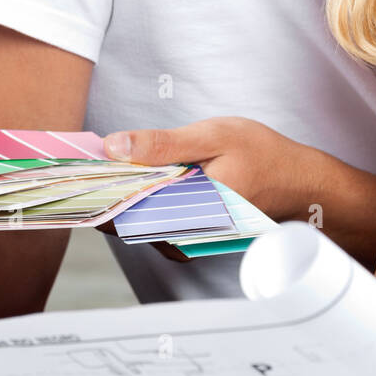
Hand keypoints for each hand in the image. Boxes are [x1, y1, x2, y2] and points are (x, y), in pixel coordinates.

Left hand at [103, 117, 312, 222]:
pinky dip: (138, 199)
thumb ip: (164, 144)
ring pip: (134, 219)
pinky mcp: (186, 236)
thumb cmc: (262, 156)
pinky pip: (150, 220)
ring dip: (120, 191)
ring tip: (111, 164)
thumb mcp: (214, 136)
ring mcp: (184, 239)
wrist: (297, 183)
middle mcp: (183, 234)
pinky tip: (136, 176)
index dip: (98, 182)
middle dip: (107, 185)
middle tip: (92, 157)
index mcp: (187, 209)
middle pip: (125, 214)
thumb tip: (115, 147)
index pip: (125, 205)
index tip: (78, 162)